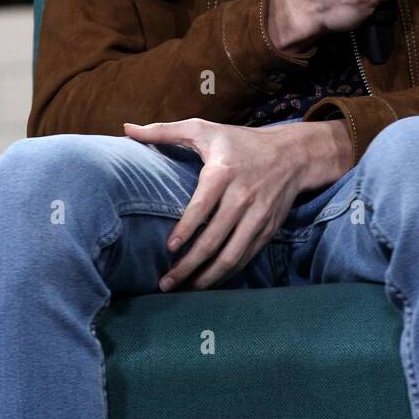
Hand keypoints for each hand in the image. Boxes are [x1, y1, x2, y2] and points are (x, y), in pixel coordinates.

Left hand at [122, 118, 349, 290]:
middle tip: (165, 283)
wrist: (292, 154)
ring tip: (185, 290)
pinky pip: (246, 257)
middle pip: (214, 239)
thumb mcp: (203, 130)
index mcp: (223, 172)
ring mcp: (258, 216)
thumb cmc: (240, 141)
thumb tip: (126, 128)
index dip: (185, 231)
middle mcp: (242, 196)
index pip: (201, 208)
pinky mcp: (268, 229)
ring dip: (207, 277)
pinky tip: (209, 282)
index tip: (169, 249)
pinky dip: (227, 273)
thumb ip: (163, 131)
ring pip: (232, 255)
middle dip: (188, 266)